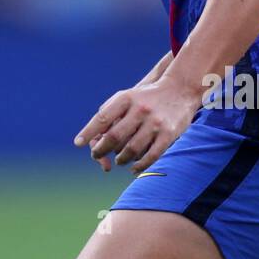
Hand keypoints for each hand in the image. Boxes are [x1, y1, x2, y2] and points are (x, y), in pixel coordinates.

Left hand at [74, 75, 201, 173]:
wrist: (180, 89)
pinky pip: (150, 156)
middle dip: (102, 150)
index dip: (88, 132)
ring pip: (131, 150)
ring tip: (119, 161)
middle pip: (114, 137)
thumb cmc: (146, 97)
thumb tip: (93, 138)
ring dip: (121, 160)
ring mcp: (155, 123)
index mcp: (127, 98)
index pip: (102, 118)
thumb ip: (109, 113)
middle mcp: (140, 110)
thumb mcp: (127, 97)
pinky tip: (134, 168)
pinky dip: (139, 166)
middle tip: (97, 155)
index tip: (78, 143)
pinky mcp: (169, 134)